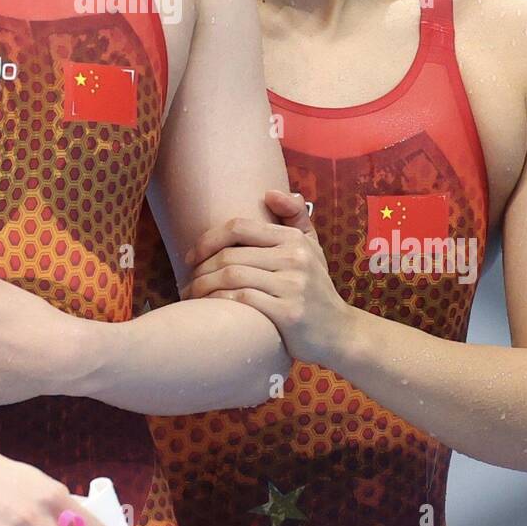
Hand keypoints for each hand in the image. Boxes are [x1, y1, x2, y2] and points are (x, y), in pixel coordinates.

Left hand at [181, 189, 350, 364]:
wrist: (340, 332)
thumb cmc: (316, 289)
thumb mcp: (312, 248)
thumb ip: (294, 217)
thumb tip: (270, 192)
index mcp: (294, 239)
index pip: (238, 227)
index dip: (207, 239)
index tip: (191, 256)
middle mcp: (295, 258)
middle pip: (229, 254)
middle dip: (199, 269)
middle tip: (186, 281)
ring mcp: (293, 285)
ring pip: (231, 276)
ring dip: (202, 286)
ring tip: (191, 296)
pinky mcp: (289, 313)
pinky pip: (242, 299)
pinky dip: (218, 302)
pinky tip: (208, 308)